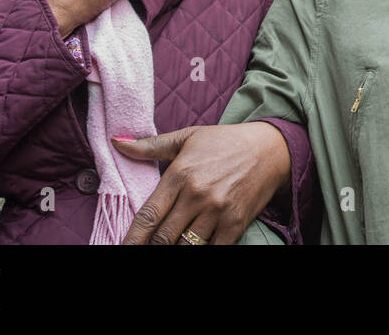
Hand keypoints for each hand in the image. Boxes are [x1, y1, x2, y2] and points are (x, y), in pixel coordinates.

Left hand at [115, 122, 291, 245]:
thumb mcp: (188, 137)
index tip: (122, 248)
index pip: (147, 216)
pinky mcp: (236, 223)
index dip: (131, 239)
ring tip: (169, 245)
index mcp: (180, 174)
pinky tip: (192, 247)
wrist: (271, 148)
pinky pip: (213, 250)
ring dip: (174, 250)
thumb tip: (117, 142)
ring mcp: (217, 211)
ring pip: (185, 247)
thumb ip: (150, 145)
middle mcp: (197, 195)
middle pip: (162, 238)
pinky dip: (201, 251)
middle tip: (146, 247)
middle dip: (150, 248)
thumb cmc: (225, 142)